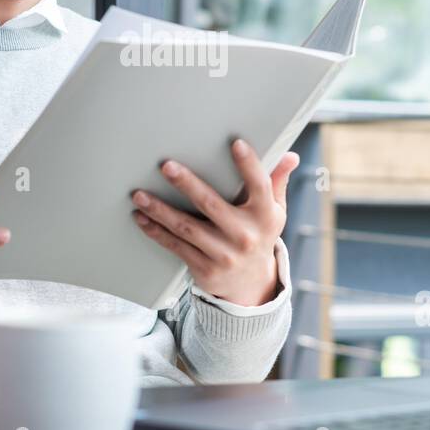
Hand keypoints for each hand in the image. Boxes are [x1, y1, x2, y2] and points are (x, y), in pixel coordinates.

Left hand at [130, 140, 300, 306]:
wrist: (251, 285)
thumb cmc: (259, 235)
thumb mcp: (274, 212)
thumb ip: (276, 182)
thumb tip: (290, 155)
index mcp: (266, 216)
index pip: (260, 186)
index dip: (249, 165)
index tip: (236, 144)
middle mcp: (245, 236)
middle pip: (211, 205)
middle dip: (187, 184)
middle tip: (167, 166)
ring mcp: (224, 254)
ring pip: (186, 228)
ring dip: (160, 210)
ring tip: (139, 194)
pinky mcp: (205, 269)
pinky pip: (176, 247)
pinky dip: (156, 232)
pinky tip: (141, 218)